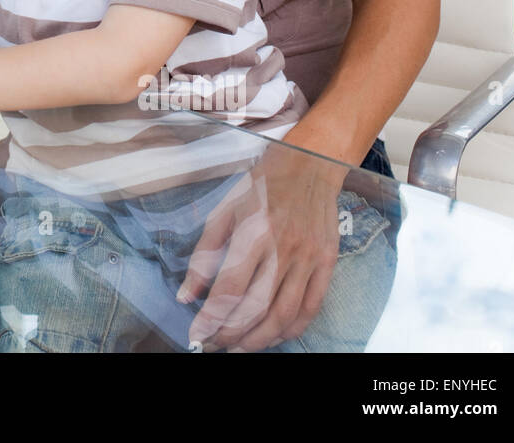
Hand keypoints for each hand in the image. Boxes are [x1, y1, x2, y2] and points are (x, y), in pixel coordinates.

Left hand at [180, 146, 342, 351]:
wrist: (310, 164)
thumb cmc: (261, 184)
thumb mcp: (223, 210)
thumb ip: (203, 254)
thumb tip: (186, 294)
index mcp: (253, 232)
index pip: (229, 288)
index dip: (211, 318)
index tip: (197, 334)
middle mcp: (283, 248)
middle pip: (256, 308)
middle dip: (232, 334)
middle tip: (215, 344)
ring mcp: (309, 258)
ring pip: (284, 315)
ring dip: (260, 339)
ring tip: (239, 348)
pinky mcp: (327, 264)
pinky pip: (310, 308)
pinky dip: (291, 330)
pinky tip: (272, 336)